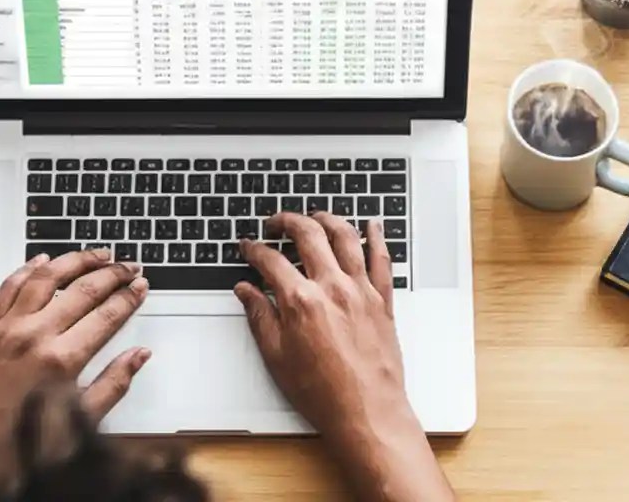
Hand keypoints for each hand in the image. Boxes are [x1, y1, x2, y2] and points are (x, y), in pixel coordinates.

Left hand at [0, 249, 150, 500]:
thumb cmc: (13, 450)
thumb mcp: (76, 427)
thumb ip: (112, 386)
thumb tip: (138, 357)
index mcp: (61, 361)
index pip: (107, 316)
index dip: (129, 298)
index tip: (141, 287)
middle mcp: (34, 336)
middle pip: (83, 290)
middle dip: (112, 274)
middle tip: (129, 266)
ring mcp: (7, 329)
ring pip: (46, 277)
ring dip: (75, 260)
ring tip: (96, 254)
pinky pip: (8, 287)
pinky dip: (28, 269)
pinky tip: (42, 261)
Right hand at [234, 213, 453, 501]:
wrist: (366, 412)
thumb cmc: (323, 392)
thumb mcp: (276, 357)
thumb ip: (260, 316)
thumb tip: (246, 291)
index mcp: (301, 301)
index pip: (271, 260)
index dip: (255, 249)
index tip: (248, 247)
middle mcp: (332, 287)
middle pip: (308, 235)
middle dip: (288, 221)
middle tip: (276, 221)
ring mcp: (361, 291)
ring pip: (346, 237)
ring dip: (328, 219)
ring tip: (316, 215)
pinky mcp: (382, 300)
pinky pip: (382, 259)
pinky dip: (377, 237)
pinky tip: (373, 225)